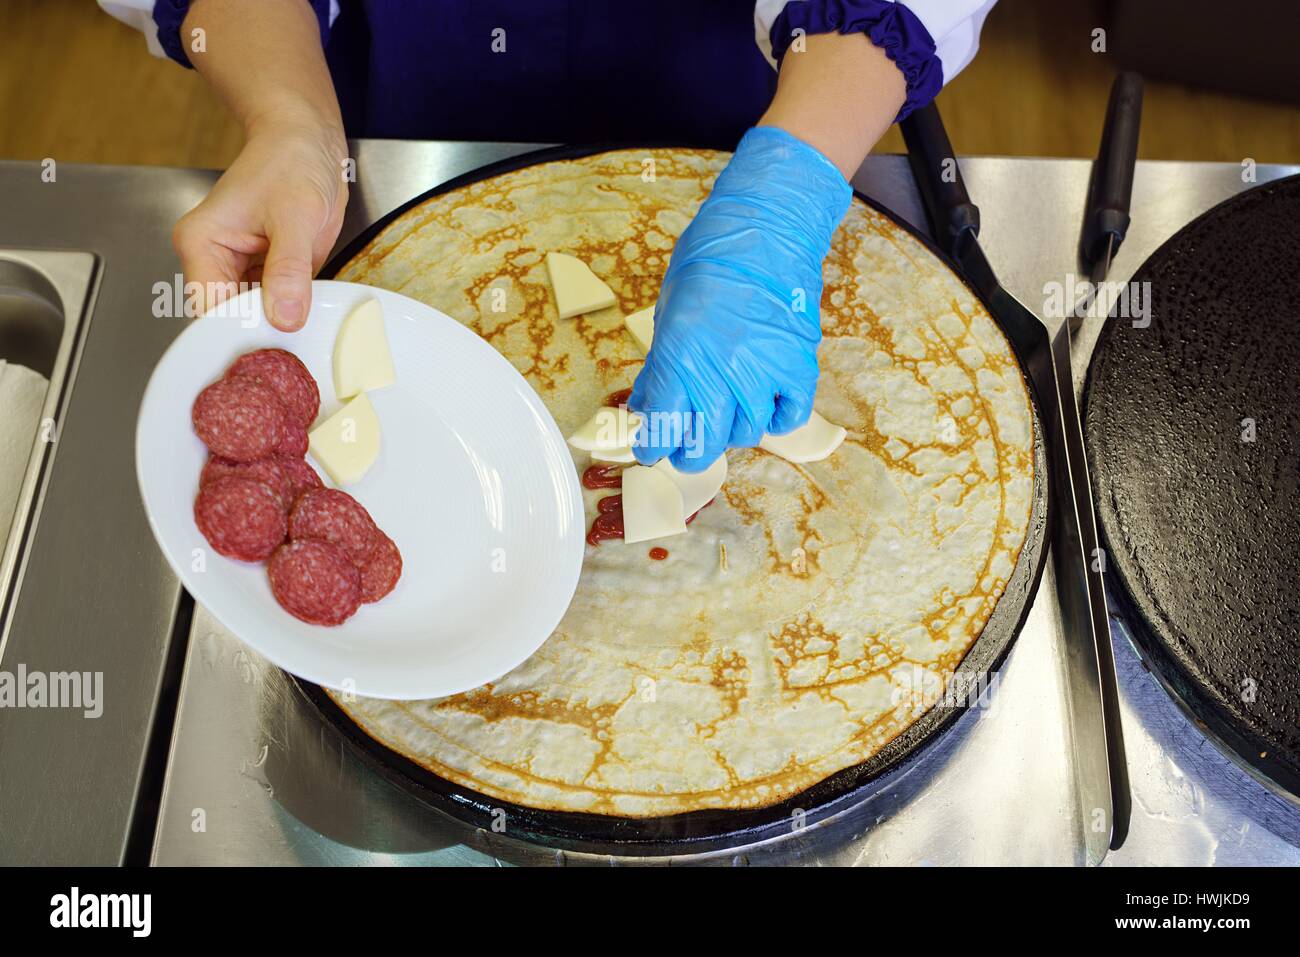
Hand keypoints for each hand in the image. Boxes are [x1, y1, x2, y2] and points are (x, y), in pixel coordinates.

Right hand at [172, 115, 348, 329]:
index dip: (240, 332)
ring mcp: (241, 270)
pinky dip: (293, 315)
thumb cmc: (291, 162)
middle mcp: (214, 262)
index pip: (210, 309)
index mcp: (202, 244)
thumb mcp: (295, 217)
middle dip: (261, 335)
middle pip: (229, 319)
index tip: (274, 346)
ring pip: (254, 318)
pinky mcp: (268, 274)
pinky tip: (311, 319)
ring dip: (279, 328)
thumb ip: (289, 270)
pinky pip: (277, 306)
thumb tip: (284, 318)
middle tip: (295, 354)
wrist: (308, 142)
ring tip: (306, 339)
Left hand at [629, 126, 851, 471]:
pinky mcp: (798, 366)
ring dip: (733, 431)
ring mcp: (764, 372)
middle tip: (688, 451)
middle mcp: (721, 372)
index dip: (654, 447)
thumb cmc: (709, 261)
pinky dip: (778, 418)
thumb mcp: (668, 311)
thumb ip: (660, 363)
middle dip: (691, 455)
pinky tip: (766, 406)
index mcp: (680, 357)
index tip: (652, 450)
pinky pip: (790, 416)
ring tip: (728, 415)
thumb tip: (648, 401)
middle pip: (705, 444)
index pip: (662, 426)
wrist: (765, 228)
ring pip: (747, 433)